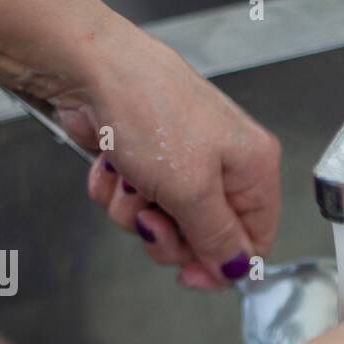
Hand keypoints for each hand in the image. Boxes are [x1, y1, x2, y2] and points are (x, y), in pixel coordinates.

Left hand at [55, 28, 281, 289]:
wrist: (89, 68)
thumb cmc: (149, 109)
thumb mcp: (192, 190)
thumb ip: (217, 239)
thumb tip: (237, 269)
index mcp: (253, 167)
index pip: (254, 240)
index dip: (223, 266)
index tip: (190, 276)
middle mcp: (223, 166)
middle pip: (204, 239)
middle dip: (168, 236)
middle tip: (151, 217)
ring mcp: (182, 163)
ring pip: (163, 223)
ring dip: (135, 212)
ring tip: (128, 180)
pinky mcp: (145, 159)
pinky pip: (134, 202)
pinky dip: (116, 192)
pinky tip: (112, 167)